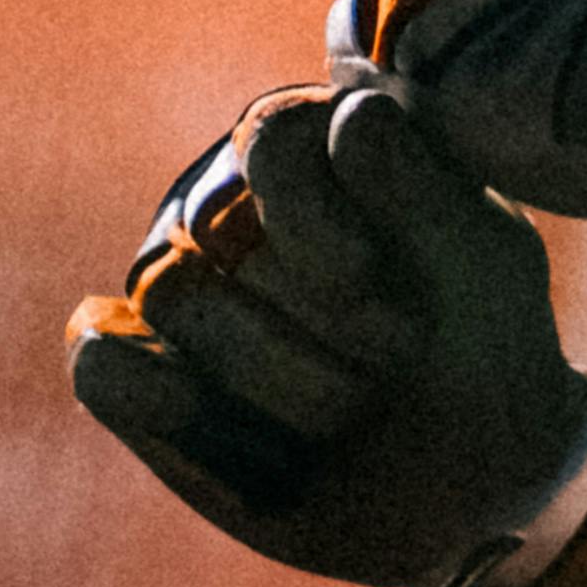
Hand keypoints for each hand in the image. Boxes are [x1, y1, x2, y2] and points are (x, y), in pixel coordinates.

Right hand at [67, 78, 586, 586]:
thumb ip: (423, 189)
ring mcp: (172, 277)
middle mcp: (227, 192)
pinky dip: (164, 401)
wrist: (471, 472)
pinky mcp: (138, 369)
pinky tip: (239, 433)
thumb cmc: (484, 345)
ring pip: (173, 296)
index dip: (330, 233)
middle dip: (324, 323)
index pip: (273, 142)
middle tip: (394, 365)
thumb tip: (351, 114)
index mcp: (312, 136)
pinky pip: (102, 366)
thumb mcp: (483, 268)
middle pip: (219, 228)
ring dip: (277, 376)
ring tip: (347, 406)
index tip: (408, 309)